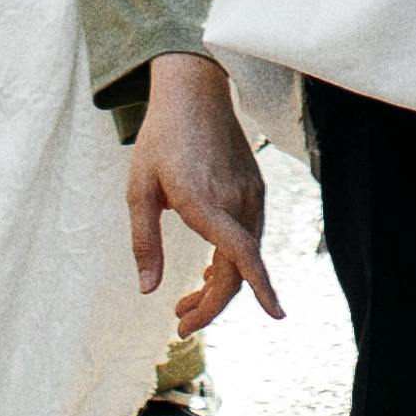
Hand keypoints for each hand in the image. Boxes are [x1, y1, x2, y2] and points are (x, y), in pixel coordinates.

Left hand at [125, 52, 280, 335]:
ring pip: (245, 257)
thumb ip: (144, 242)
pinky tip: (209, 271)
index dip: (260, 287)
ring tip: (187, 302)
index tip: (276, 315)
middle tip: (181, 322)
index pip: (240, 254)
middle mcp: (236, 200)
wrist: (194, 93)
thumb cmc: (161, 139)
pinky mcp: (254, 189)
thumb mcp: (139, 190)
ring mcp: (250, 195)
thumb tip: (148, 289)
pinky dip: (232, 263)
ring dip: (219, 287)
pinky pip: (249, 237)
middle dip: (212, 306)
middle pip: (238, 270)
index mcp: (204, 200)